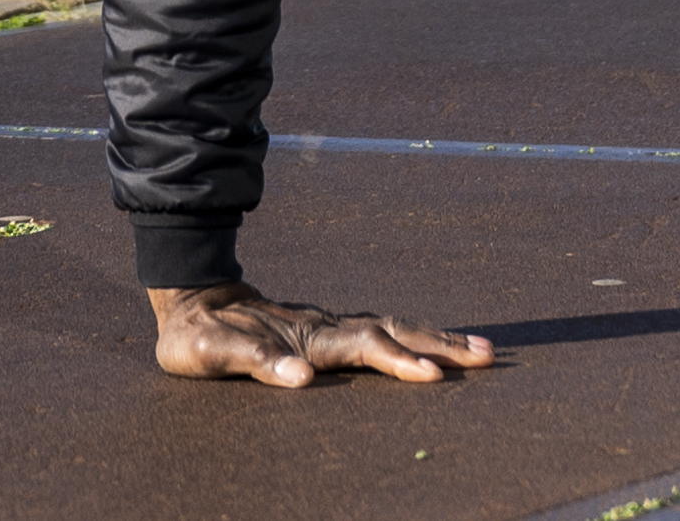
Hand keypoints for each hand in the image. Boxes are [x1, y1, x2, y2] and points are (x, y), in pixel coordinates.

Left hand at [148, 282, 498, 386]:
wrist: (193, 302)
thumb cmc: (201, 337)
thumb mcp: (216, 353)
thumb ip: (258, 363)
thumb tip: (303, 378)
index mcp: (308, 335)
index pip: (365, 348)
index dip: (399, 361)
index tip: (433, 377)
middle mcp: (328, 327)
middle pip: (395, 332)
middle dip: (440, 345)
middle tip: (486, 356)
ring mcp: (330, 327)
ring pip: (394, 328)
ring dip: (436, 339)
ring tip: (479, 350)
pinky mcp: (328, 334)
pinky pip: (381, 335)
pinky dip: (414, 341)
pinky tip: (435, 350)